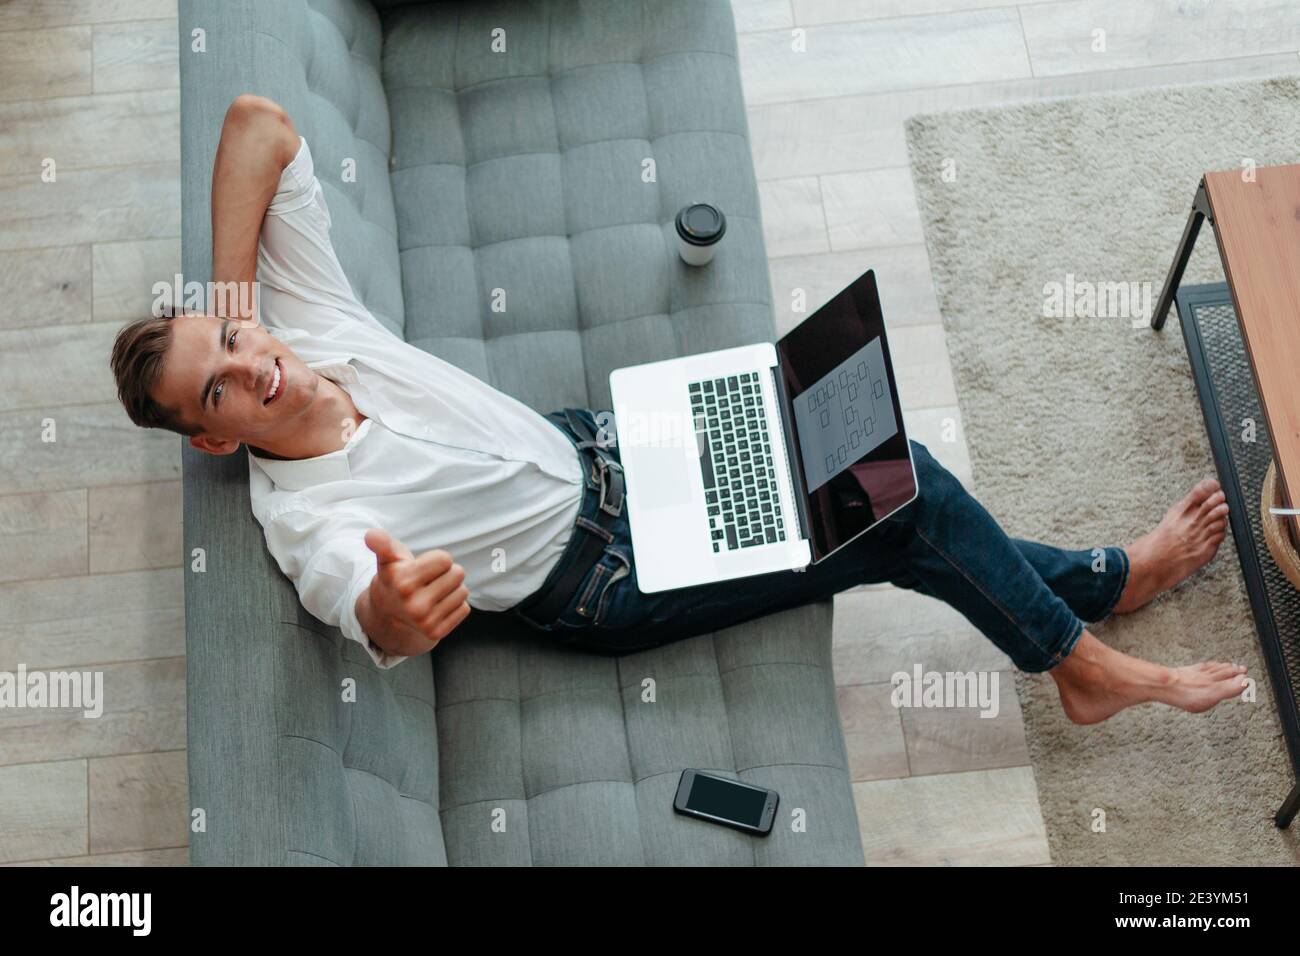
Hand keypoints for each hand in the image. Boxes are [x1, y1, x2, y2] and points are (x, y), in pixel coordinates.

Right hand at [359, 528, 470, 655]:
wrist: (387, 618)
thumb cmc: (394, 580)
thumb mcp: (388, 561)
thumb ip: (383, 544)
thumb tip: (371, 534)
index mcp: (401, 581)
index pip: (445, 559)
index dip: (436, 560)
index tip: (421, 568)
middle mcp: (413, 604)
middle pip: (458, 573)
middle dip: (446, 573)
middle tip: (428, 582)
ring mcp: (425, 621)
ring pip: (463, 591)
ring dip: (451, 590)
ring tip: (432, 594)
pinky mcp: (436, 632)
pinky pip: (464, 608)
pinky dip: (454, 606)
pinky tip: (436, 608)